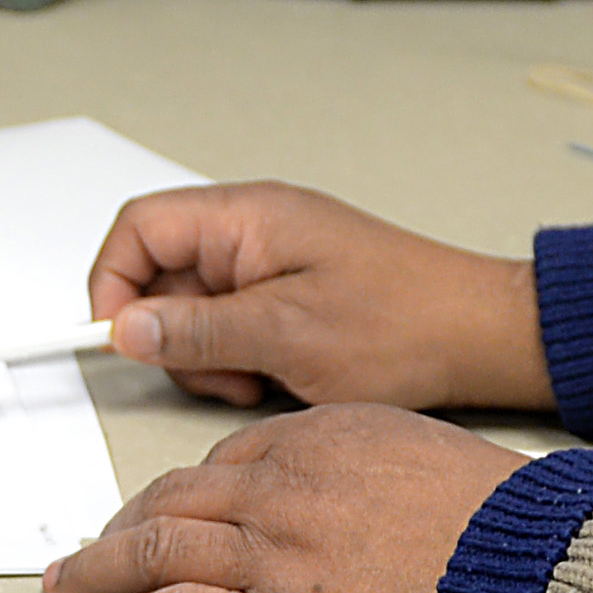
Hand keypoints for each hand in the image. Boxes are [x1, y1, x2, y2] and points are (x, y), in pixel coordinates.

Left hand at [40, 405, 533, 592]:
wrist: (542, 584)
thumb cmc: (511, 533)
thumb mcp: (429, 458)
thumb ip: (363, 467)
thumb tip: (336, 495)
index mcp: (323, 438)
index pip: (226, 460)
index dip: (181, 492)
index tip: (161, 509)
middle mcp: (285, 489)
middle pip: (174, 502)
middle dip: (121, 525)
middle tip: (91, 546)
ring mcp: (274, 559)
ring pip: (155, 554)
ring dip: (99, 572)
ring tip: (70, 588)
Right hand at [86, 182, 549, 411]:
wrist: (480, 337)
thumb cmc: (406, 324)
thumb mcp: (286, 335)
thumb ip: (198, 330)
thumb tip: (125, 327)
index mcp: (246, 217)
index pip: (138, 227)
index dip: (113, 282)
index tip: (121, 339)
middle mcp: (253, 230)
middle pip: (160, 273)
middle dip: (174, 333)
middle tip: (221, 370)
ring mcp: (270, 262)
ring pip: (193, 308)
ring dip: (211, 355)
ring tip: (264, 374)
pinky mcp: (287, 293)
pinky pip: (231, 325)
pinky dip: (241, 358)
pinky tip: (282, 375)